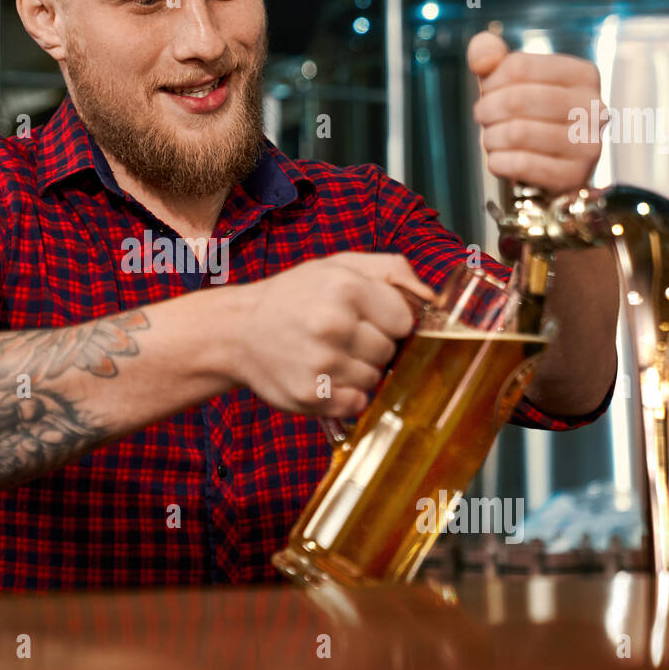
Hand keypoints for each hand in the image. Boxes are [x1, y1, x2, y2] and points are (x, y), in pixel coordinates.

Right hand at [229, 252, 433, 418]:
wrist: (236, 331)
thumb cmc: (293, 297)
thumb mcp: (337, 266)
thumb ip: (390, 270)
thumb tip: (432, 298)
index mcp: (346, 287)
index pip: (404, 320)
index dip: (387, 321)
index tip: (364, 319)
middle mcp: (334, 324)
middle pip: (389, 352)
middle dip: (372, 347)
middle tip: (341, 338)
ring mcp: (322, 363)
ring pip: (374, 379)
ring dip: (358, 372)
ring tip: (328, 356)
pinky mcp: (312, 395)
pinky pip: (356, 404)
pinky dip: (345, 396)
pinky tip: (323, 377)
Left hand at [467, 31, 602, 193]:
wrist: (545, 164)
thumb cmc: (525, 114)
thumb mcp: (507, 78)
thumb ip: (489, 54)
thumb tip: (482, 58)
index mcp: (583, 75)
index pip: (520, 66)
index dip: (491, 80)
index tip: (488, 91)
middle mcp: (595, 108)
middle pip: (518, 100)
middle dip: (487, 109)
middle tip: (483, 117)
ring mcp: (589, 145)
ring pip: (518, 133)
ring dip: (490, 137)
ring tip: (492, 138)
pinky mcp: (574, 176)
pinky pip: (522, 165)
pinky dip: (498, 162)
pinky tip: (499, 159)